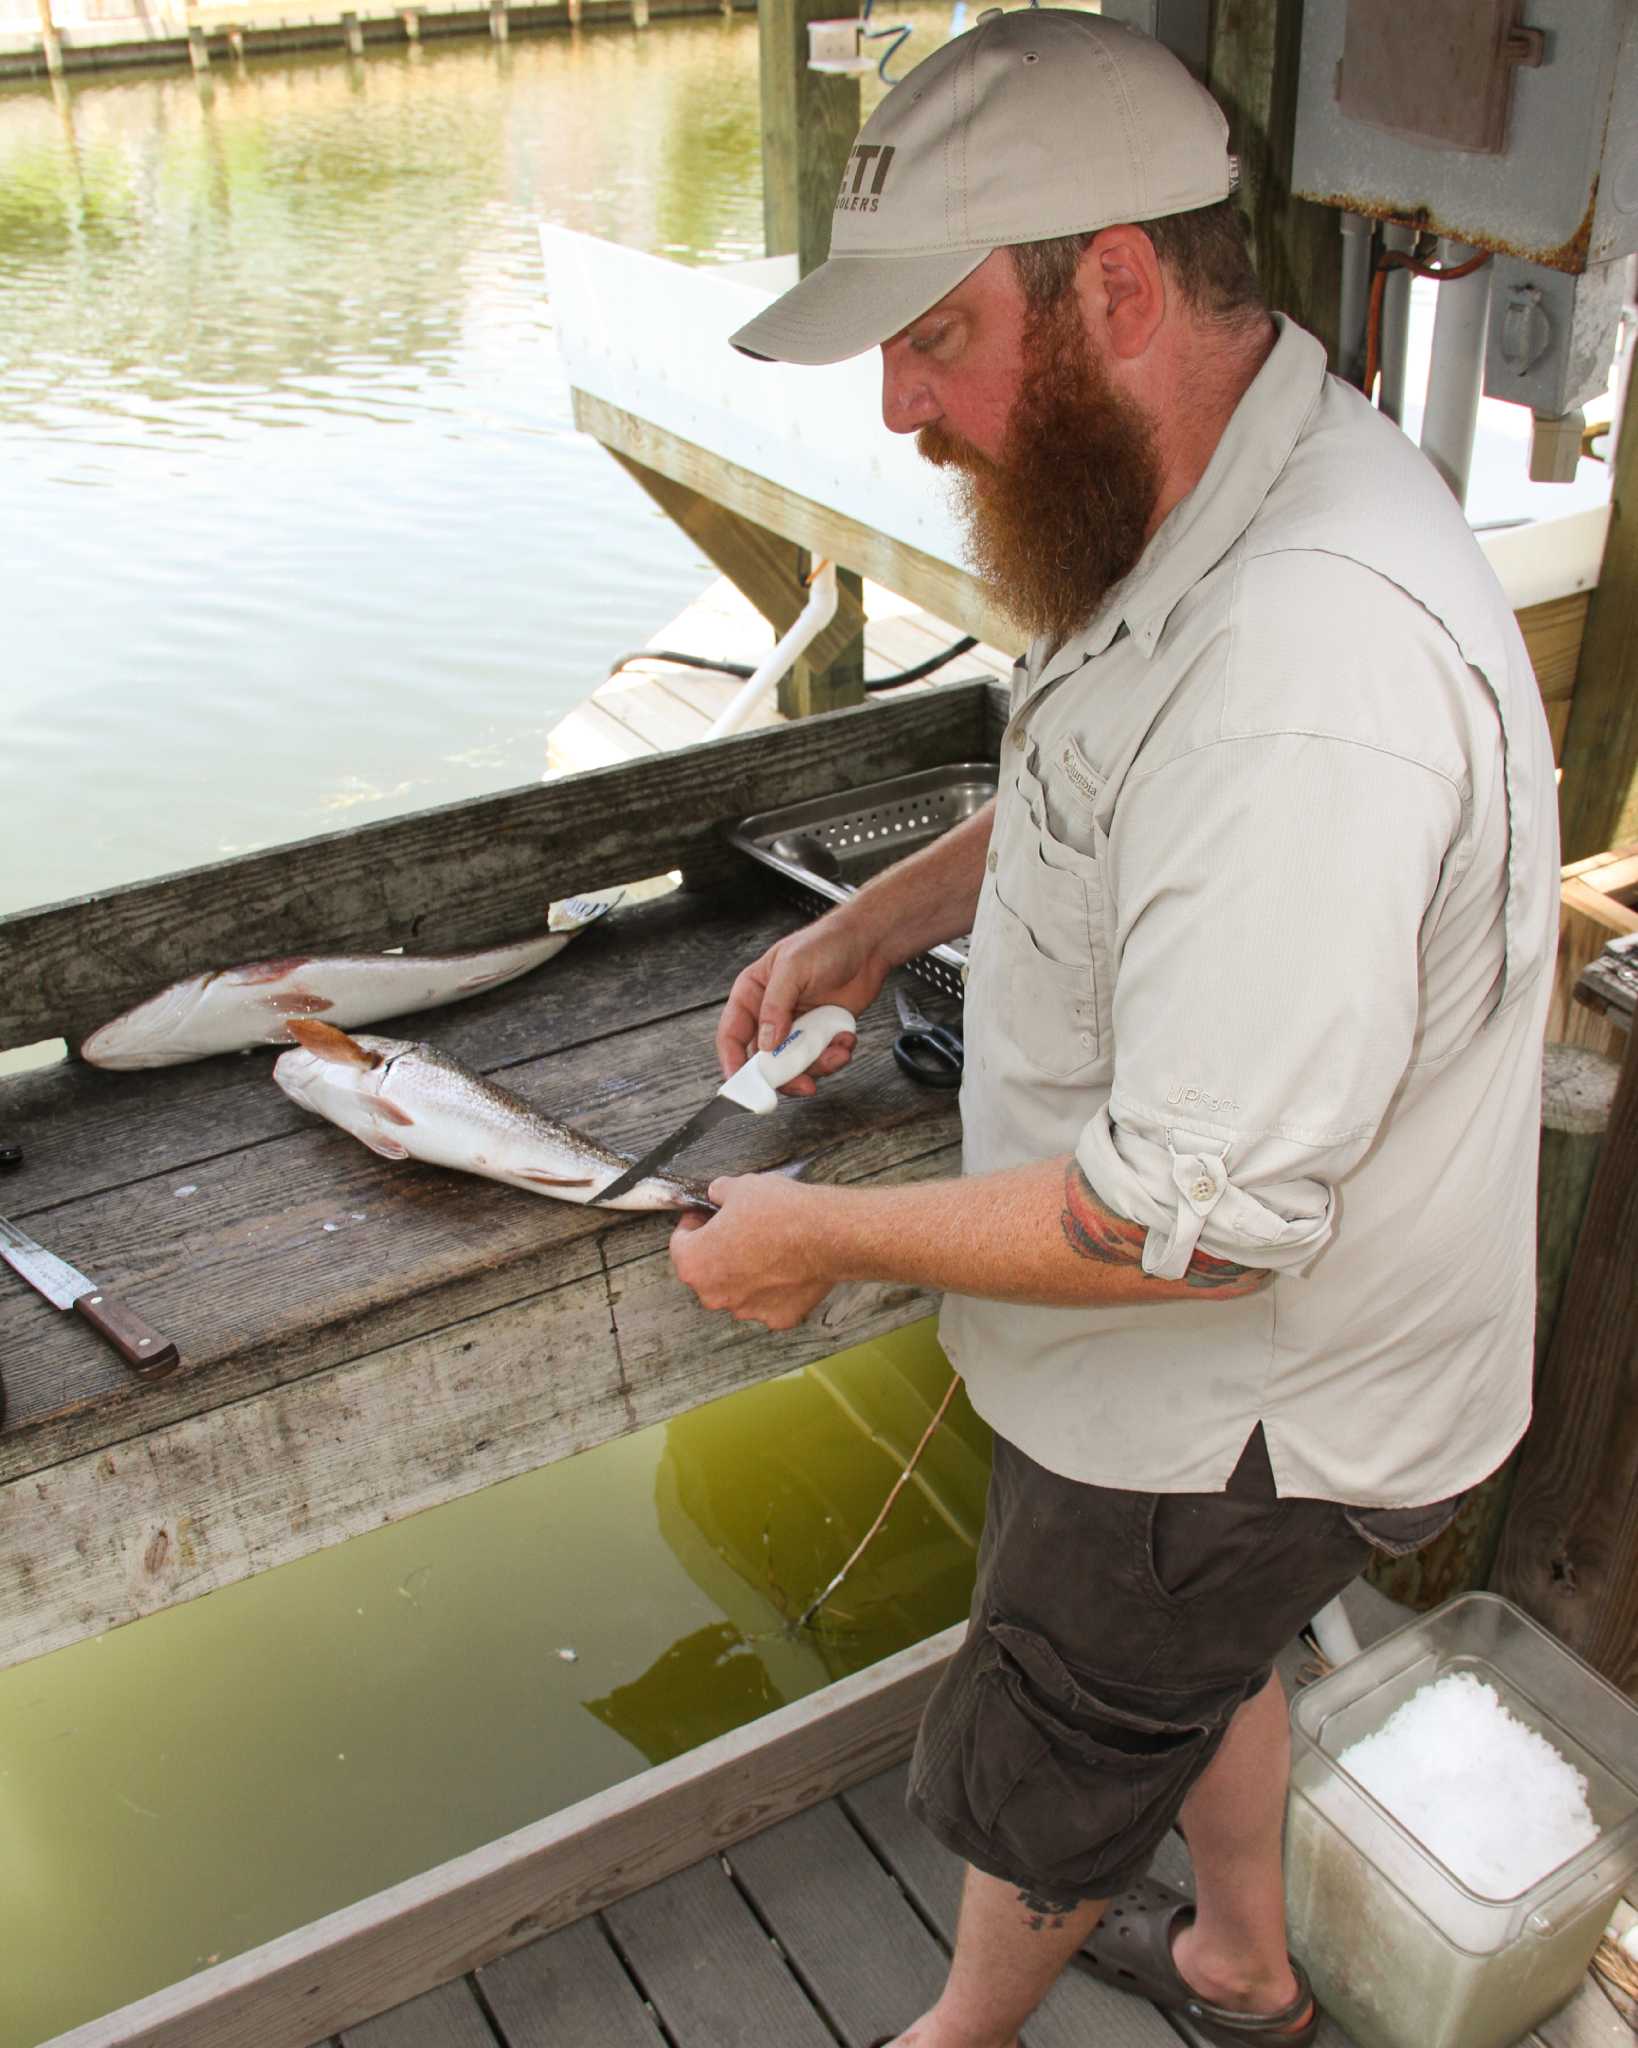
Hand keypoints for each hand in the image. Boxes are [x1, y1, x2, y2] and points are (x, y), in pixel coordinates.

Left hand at [670, 1173, 838, 1330]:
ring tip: (768, 1246)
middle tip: (740, 1229)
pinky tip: (787, 1265)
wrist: (827, 1234)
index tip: (707, 1216)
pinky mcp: (777, 1317)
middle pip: (708, 1271)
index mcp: (694, 1263)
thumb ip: (719, 1193)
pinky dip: (774, 1288)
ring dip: (746, 1272)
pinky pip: (769, 1302)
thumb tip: (718, 1194)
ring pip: (737, 1289)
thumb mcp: (740, 1187)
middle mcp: (714, 1294)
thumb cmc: (781, 1213)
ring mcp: (746, 1310)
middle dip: (719, 1251)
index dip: (694, 1224)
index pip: (680, 1243)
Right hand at [717, 906, 887, 1096]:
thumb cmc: (827, 943)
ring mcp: (797, 1027)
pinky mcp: (820, 1035)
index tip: (743, 1084)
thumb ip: (775, 1005)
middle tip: (802, 1083)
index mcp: (753, 994)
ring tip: (837, 1050)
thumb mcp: (793, 968)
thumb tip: (766, 1043)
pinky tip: (845, 1039)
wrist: (868, 945)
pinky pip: (821, 1060)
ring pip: (795, 1066)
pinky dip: (835, 1056)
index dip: (733, 1062)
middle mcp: (771, 1015)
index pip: (732, 1035)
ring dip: (818, 1065)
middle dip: (784, 1075)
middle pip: (763, 1060)